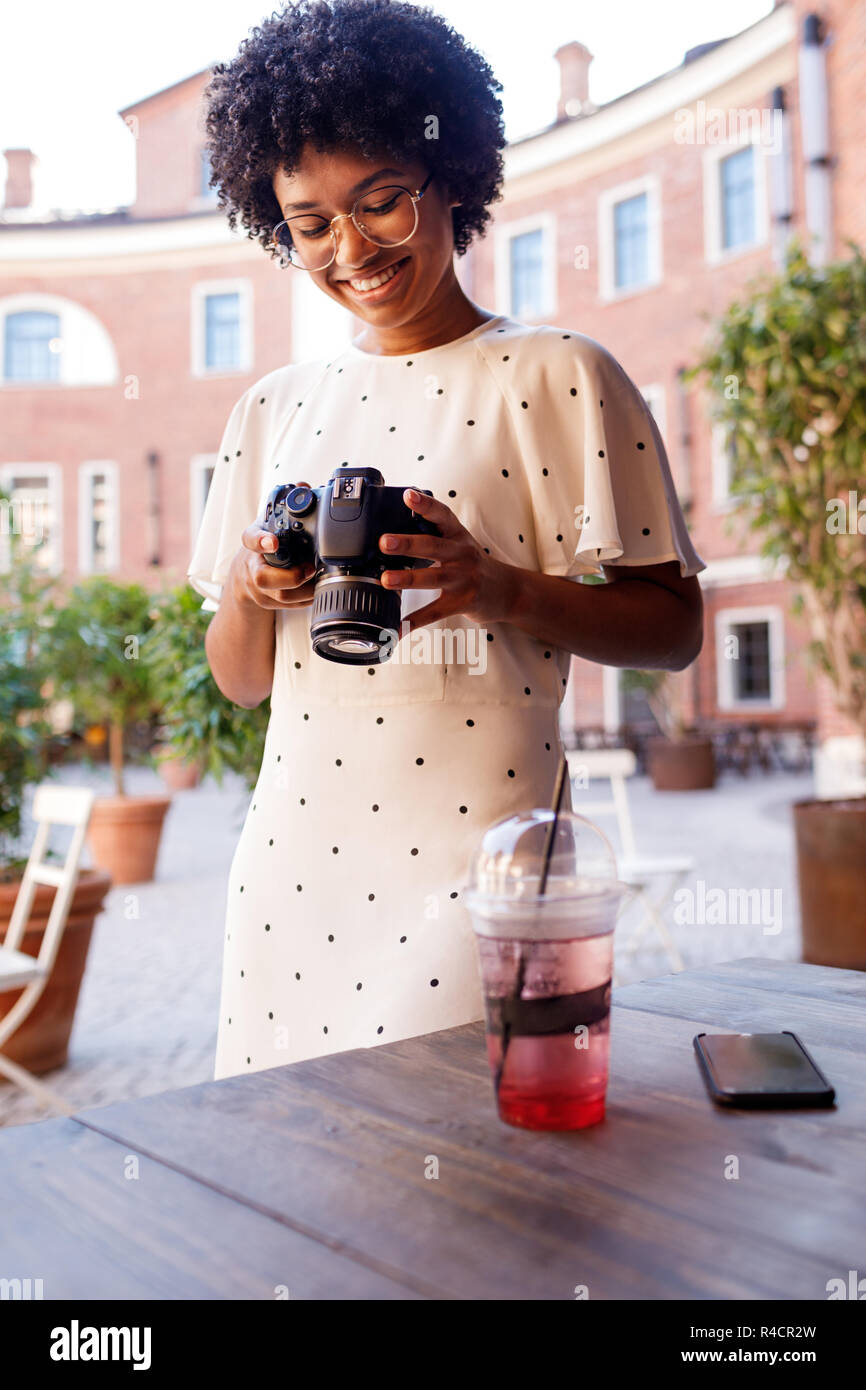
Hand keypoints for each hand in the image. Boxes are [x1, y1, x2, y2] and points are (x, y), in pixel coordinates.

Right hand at [232, 482, 317, 609]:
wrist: (245, 574)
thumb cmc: (264, 544)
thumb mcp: (269, 522)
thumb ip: (286, 505)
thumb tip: (303, 486)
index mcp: (253, 543)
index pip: (251, 539)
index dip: (261, 541)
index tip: (272, 541)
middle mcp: (253, 567)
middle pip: (263, 578)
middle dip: (289, 577)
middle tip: (309, 568)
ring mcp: (260, 589)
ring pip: (281, 597)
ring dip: (305, 590)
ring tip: (320, 579)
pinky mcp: (270, 603)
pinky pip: (291, 606)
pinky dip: (307, 600)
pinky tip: (319, 590)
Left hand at [378, 488, 518, 633]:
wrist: (508, 590)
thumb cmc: (475, 564)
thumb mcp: (460, 543)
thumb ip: (433, 535)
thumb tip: (395, 532)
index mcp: (458, 535)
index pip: (441, 515)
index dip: (425, 505)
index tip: (408, 496)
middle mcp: (462, 554)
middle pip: (433, 546)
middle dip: (408, 543)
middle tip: (384, 541)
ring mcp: (464, 579)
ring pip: (433, 577)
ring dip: (408, 578)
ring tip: (386, 579)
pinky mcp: (463, 602)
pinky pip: (435, 612)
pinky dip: (415, 621)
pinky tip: (399, 627)